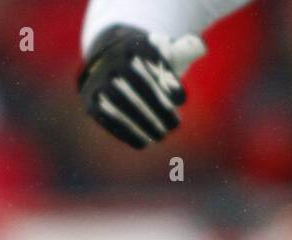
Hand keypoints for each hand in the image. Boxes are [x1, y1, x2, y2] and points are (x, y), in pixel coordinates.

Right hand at [78, 25, 204, 148]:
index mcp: (135, 45)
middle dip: (159, 110)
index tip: (182, 101)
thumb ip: (184, 50)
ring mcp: (100, 83)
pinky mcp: (91, 103)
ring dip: (145, 124)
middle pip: (139, 87)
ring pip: (124, 105)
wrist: (106, 68)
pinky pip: (109, 120)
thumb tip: (199, 49)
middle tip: (174, 125)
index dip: (168, 82)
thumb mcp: (163, 52)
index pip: (153, 61)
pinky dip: (127, 133)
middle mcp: (114, 61)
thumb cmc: (145, 63)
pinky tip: (143, 142)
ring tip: (161, 135)